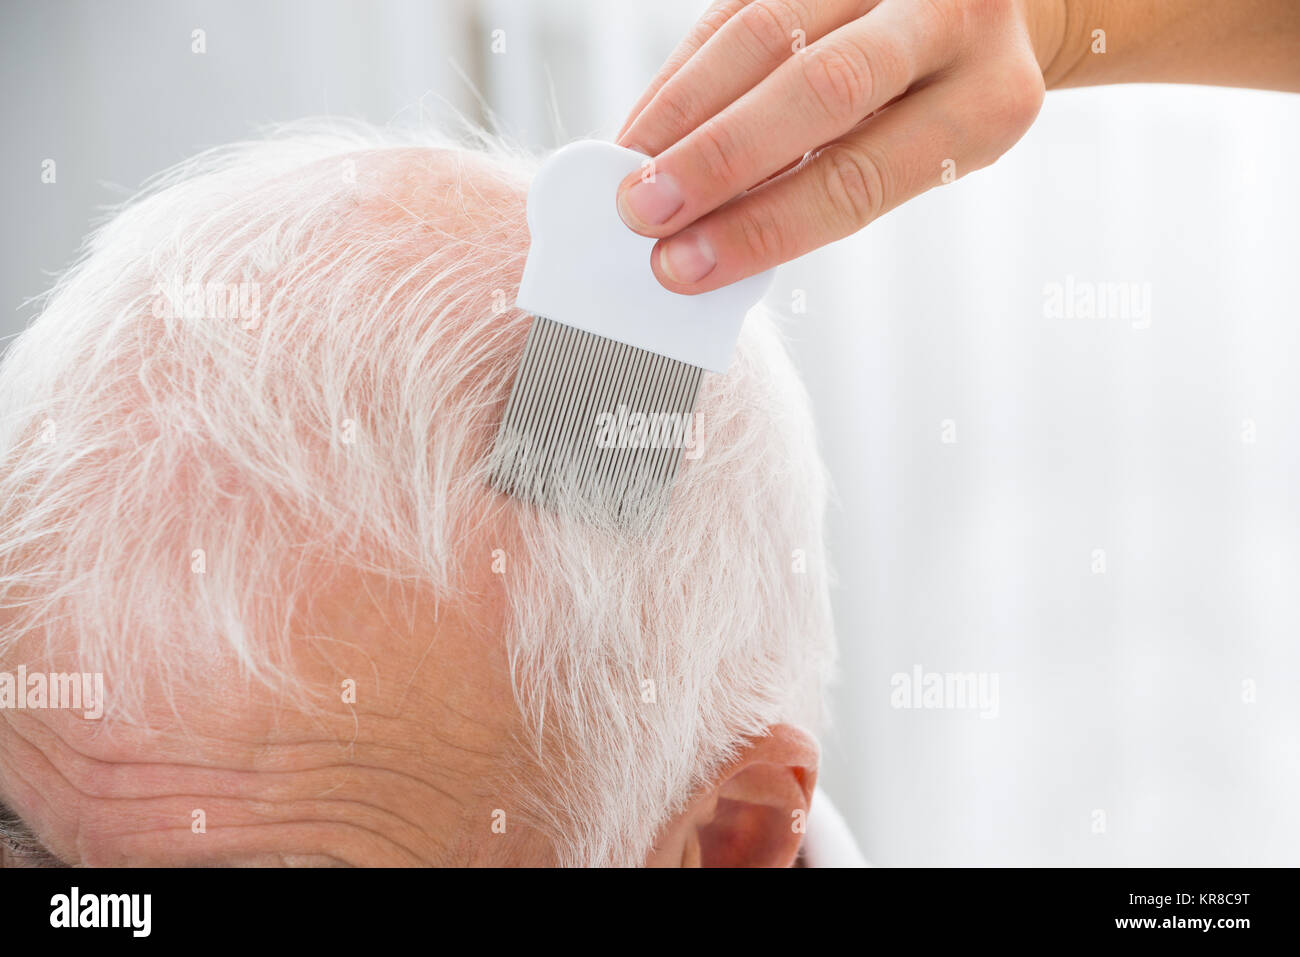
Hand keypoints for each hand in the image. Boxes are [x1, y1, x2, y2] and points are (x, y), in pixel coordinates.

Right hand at [615, 0, 1056, 292]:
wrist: (982, 13)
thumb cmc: (943, 104)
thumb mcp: (921, 157)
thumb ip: (830, 186)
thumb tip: (706, 237)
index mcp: (987, 104)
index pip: (860, 179)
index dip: (762, 227)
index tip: (684, 267)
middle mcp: (951, 19)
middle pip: (820, 88)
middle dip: (717, 158)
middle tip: (641, 212)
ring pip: (763, 30)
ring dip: (680, 110)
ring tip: (627, 170)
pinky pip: (735, 6)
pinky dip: (682, 71)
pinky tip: (646, 124)